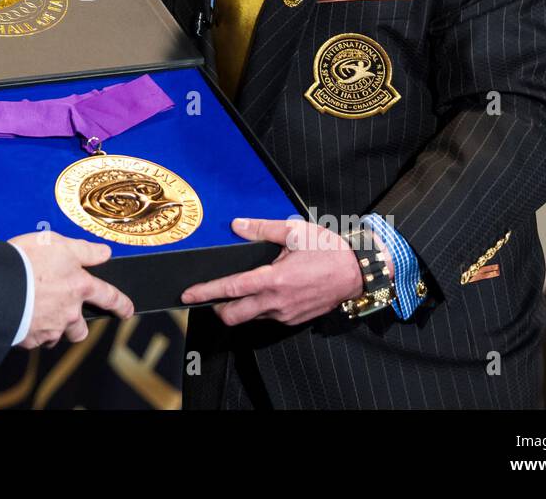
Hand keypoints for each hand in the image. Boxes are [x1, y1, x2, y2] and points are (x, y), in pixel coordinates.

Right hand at [9, 230, 133, 348]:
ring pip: (56, 335)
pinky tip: (20, 316)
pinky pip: (34, 339)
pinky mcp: (29, 339)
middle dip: (77, 326)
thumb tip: (104, 253)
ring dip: (51, 328)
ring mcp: (49, 329)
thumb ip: (84, 251)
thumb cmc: (26, 262)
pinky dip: (30, 330)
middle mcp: (68, 312)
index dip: (121, 304)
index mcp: (78, 287)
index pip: (109, 297)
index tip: (127, 311)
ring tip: (35, 311)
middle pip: (80, 329)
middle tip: (66, 315)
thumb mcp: (58, 243)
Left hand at [180, 218, 377, 326]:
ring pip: (250, 317)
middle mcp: (276, 302)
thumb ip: (262, 229)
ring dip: (239, 307)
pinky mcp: (294, 319)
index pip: (230, 290)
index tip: (187, 294)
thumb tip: (237, 225)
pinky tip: (263, 291)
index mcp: (274, 280)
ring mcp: (285, 314)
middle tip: (210, 295)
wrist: (358, 273)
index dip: (205, 292)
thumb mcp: (295, 232)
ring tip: (239, 288)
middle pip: (233, 316)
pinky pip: (267, 317)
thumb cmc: (328, 250)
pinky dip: (258, 307)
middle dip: (216, 308)